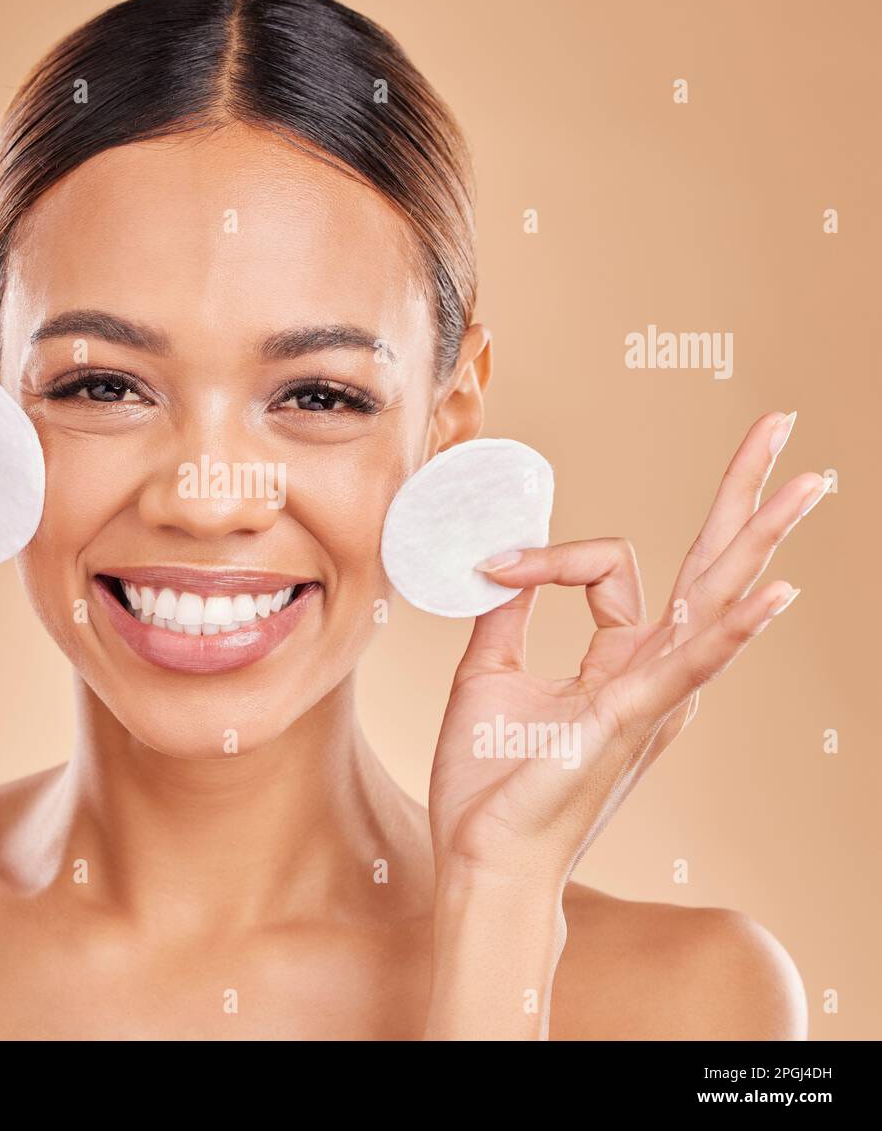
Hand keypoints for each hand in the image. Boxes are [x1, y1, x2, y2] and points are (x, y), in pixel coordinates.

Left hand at [429, 412, 826, 887]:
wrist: (482, 857)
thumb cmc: (491, 784)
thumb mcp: (487, 675)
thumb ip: (504, 615)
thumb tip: (499, 558)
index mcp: (621, 664)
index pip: (611, 567)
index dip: (549, 553)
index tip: (494, 562)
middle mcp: (653, 676)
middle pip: (709, 568)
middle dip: (743, 498)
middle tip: (780, 430)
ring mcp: (652, 699)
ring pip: (714, 600)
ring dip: (760, 538)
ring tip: (807, 482)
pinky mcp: (631, 721)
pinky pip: (687, 666)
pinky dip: (729, 628)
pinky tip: (772, 593)